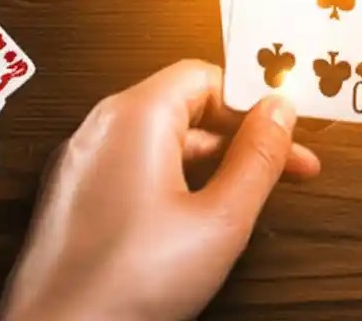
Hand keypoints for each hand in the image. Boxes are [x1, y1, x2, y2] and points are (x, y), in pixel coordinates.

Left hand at [0, 60, 320, 320]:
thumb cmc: (126, 286)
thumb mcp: (220, 220)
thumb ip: (257, 158)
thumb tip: (279, 112)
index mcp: (133, 118)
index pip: (203, 75)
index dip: (252, 98)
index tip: (287, 124)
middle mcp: (99, 131)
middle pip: (184, 107)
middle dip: (241, 135)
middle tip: (287, 164)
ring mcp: (81, 167)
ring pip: (161, 143)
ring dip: (213, 163)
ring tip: (250, 198)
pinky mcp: (74, 202)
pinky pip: (135, 171)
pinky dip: (176, 183)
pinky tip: (200, 220)